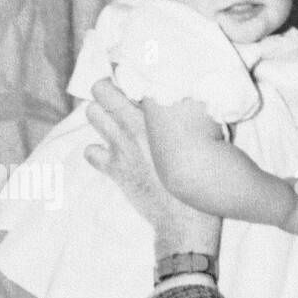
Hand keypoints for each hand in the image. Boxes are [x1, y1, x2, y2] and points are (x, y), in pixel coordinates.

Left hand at [85, 78, 220, 256]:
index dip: (132, 74)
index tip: (138, 75)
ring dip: (101, 116)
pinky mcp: (114, 169)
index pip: (133, 77)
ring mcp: (120, 147)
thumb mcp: (207, 143)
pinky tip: (112, 155)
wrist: (185, 224)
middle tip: (120, 97)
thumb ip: (195, 118)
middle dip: (107, 90)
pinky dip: (97, 152)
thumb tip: (196, 100)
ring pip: (91, 114)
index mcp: (158, 116)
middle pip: (100, 88)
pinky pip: (90, 152)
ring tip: (116, 123)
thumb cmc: (203, 181)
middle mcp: (134, 126)